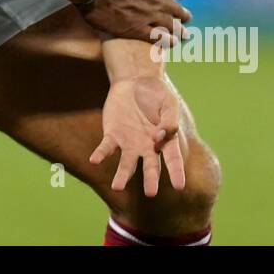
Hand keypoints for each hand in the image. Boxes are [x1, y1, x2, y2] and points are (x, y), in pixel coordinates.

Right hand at [77, 0, 189, 43]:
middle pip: (176, 9)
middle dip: (183, 14)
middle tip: (186, 18)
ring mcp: (145, 15)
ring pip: (170, 26)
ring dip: (179, 30)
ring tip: (184, 35)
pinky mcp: (133, 29)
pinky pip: (155, 38)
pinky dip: (165, 41)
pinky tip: (171, 44)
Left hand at [90, 74, 186, 194]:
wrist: (135, 80)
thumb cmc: (157, 94)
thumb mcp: (169, 104)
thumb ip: (170, 121)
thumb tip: (161, 137)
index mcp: (165, 141)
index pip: (173, 159)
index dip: (176, 172)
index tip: (179, 186)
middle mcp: (147, 147)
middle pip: (150, 167)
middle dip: (150, 180)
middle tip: (151, 193)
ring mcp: (129, 143)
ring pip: (126, 163)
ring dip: (122, 175)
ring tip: (117, 187)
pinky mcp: (112, 135)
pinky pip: (106, 148)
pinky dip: (100, 154)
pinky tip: (94, 160)